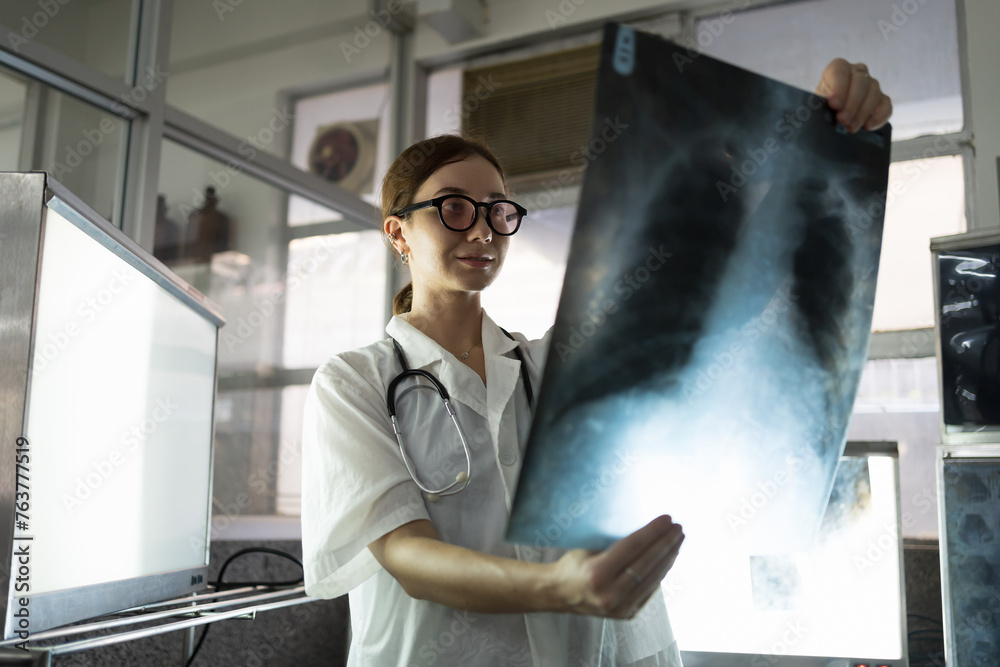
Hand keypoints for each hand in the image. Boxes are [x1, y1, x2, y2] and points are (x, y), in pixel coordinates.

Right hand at [550, 515, 683, 618]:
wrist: (560, 595)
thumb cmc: (572, 565)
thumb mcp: (588, 548)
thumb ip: (615, 544)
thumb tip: (646, 529)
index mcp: (596, 574)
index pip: (633, 547)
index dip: (653, 531)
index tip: (667, 518)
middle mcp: (610, 594)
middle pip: (647, 563)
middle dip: (666, 543)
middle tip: (678, 527)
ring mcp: (620, 608)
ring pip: (653, 579)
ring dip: (668, 557)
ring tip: (678, 540)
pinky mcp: (627, 614)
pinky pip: (650, 590)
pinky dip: (660, 572)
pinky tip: (668, 558)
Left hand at [815, 58, 892, 132]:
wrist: (831, 123)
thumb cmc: (820, 112)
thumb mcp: (814, 107)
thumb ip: (818, 106)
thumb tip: (823, 111)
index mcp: (837, 69)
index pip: (840, 70)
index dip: (838, 86)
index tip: (834, 104)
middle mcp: (857, 73)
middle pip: (860, 81)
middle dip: (852, 103)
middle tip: (843, 120)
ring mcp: (872, 86)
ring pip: (874, 92)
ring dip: (862, 112)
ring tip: (851, 127)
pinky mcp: (882, 100)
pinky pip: (886, 105)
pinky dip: (879, 116)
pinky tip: (868, 126)